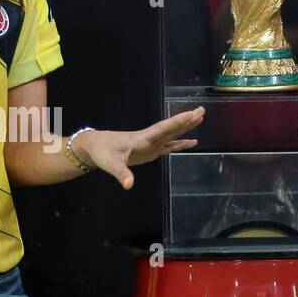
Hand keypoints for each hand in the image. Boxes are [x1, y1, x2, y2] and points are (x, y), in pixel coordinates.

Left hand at [74, 107, 204, 190]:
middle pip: (170, 128)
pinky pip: (169, 145)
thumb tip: (129, 185)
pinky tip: (192, 142)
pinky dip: (181, 143)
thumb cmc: (102, 153)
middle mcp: (149, 139)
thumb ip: (121, 174)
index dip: (177, 123)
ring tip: (200, 118)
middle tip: (201, 110)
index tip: (190, 114)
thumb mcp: (111, 164)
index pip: (162, 129)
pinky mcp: (150, 150)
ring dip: (185, 127)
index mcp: (142, 139)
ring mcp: (151, 144)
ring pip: (172, 134)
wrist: (96, 146)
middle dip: (186, 120)